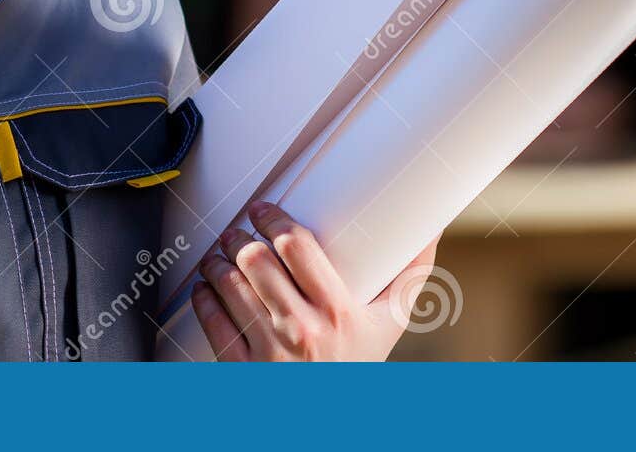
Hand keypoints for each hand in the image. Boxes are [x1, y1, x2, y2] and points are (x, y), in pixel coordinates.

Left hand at [188, 199, 441, 360]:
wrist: (330, 426)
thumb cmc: (358, 366)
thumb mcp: (389, 323)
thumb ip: (410, 274)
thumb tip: (431, 226)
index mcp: (338, 312)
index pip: (296, 246)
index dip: (273, 218)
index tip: (262, 208)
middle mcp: (301, 330)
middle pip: (256, 261)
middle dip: (239, 236)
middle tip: (238, 230)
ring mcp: (268, 352)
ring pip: (228, 286)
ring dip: (216, 261)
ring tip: (218, 253)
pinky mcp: (242, 371)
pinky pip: (213, 322)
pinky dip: (203, 297)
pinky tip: (206, 286)